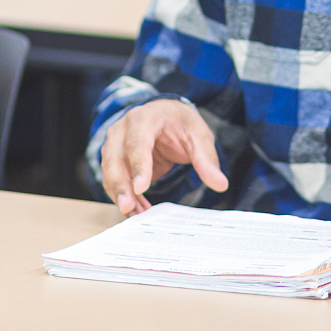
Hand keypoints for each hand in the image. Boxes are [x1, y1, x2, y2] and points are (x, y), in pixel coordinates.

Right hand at [99, 99, 227, 215]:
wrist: (166, 116)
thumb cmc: (180, 123)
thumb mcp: (198, 136)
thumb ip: (206, 159)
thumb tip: (221, 184)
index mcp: (144, 118)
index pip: (137, 142)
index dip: (139, 165)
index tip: (141, 188)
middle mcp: (122, 129)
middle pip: (115, 159)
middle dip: (120, 185)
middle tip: (128, 208)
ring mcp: (113, 144)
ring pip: (109, 172)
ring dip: (121, 195)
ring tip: (136, 215)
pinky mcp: (113, 160)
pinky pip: (112, 181)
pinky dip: (122, 197)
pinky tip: (135, 211)